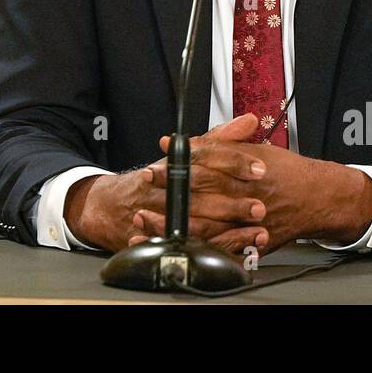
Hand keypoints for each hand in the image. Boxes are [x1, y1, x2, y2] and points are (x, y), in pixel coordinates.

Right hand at [64, 116, 269, 254]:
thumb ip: (218, 138)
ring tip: (256, 232)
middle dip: (233, 202)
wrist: (111, 206)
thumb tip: (248, 121)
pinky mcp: (163, 240)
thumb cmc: (156, 178)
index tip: (258, 168)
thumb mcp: (184, 153)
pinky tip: (239, 251)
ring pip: (198, 225)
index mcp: (174, 164)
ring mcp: (162, 217)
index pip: (205, 159)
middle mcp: (166, 189)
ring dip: (229, 230)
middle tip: (260, 205)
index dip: (233, 163)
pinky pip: (193, 247)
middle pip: (201, 195)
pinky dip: (217, 250)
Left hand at [137, 114, 371, 253]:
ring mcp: (250, 220)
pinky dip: (196, 246)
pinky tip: (176, 245)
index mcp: (246, 168)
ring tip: (149, 220)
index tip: (157, 164)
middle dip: (170, 192)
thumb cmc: (288, 171)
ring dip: (175, 222)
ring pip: (207, 224)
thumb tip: (180, 141)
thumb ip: (218, 144)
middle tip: (146, 191)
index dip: (179, 164)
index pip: (207, 163)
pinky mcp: (253, 241)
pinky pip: (221, 247)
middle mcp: (247, 194)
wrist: (319, 197)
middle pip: (202, 193)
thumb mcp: (254, 148)